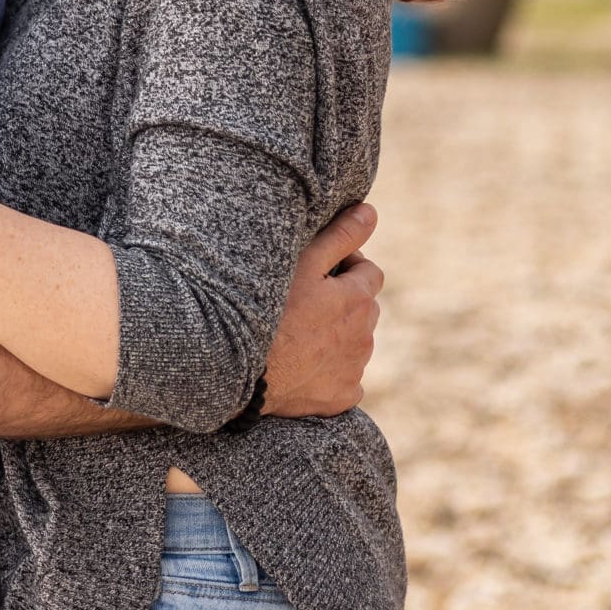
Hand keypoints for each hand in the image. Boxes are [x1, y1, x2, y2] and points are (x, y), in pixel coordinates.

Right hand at [262, 202, 385, 416]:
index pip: (369, 273)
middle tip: (303, 299)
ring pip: (355, 343)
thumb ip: (340, 236)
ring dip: (337, 334)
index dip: (345, 266)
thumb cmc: (265, 309)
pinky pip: (345, 380)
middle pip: (364, 309)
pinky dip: (331, 371)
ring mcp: (354, 369)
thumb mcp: (301, 263)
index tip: (318, 271)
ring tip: (298, 332)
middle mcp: (364, 336)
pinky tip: (303, 365)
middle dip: (343, 301)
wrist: (239, 369)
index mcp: (358, 299)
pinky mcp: (341, 397)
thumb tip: (371, 212)